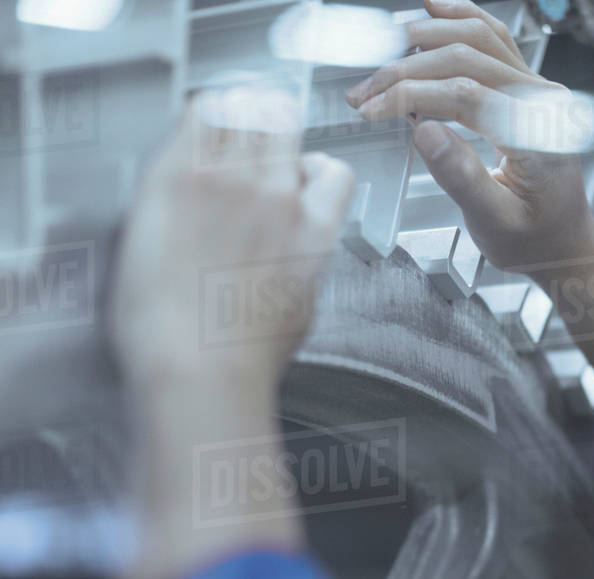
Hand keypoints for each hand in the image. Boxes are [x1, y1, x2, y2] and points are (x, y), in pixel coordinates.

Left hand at [113, 89, 354, 389]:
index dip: (310, 170)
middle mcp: (278, 196)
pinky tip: (188, 131)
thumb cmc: (244, 354)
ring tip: (218, 129)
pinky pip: (196, 117)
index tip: (294, 178)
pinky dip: (197, 117)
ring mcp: (227, 183)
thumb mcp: (301, 307)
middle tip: (249, 143)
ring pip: (244, 110)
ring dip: (233, 117)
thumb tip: (291, 251)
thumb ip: (301, 262)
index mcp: (315, 231)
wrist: (199, 366)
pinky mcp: (176, 180)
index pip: (331, 169)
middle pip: (286, 126)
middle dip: (269, 132)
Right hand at [346, 0, 593, 271]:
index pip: (466, 94)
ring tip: (383, 52)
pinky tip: (433, 7)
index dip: (412, 95)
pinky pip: (496, 39)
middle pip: (467, 58)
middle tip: (364, 93)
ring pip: (481, 37)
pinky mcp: (527, 87)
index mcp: (539, 133)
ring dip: (427, 37)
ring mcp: (538, 89)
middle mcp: (544, 100)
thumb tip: (425, 132)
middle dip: (407, 70)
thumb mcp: (495, 222)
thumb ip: (463, 178)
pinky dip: (461, 19)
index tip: (372, 109)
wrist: (563, 243)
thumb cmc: (533, 239)